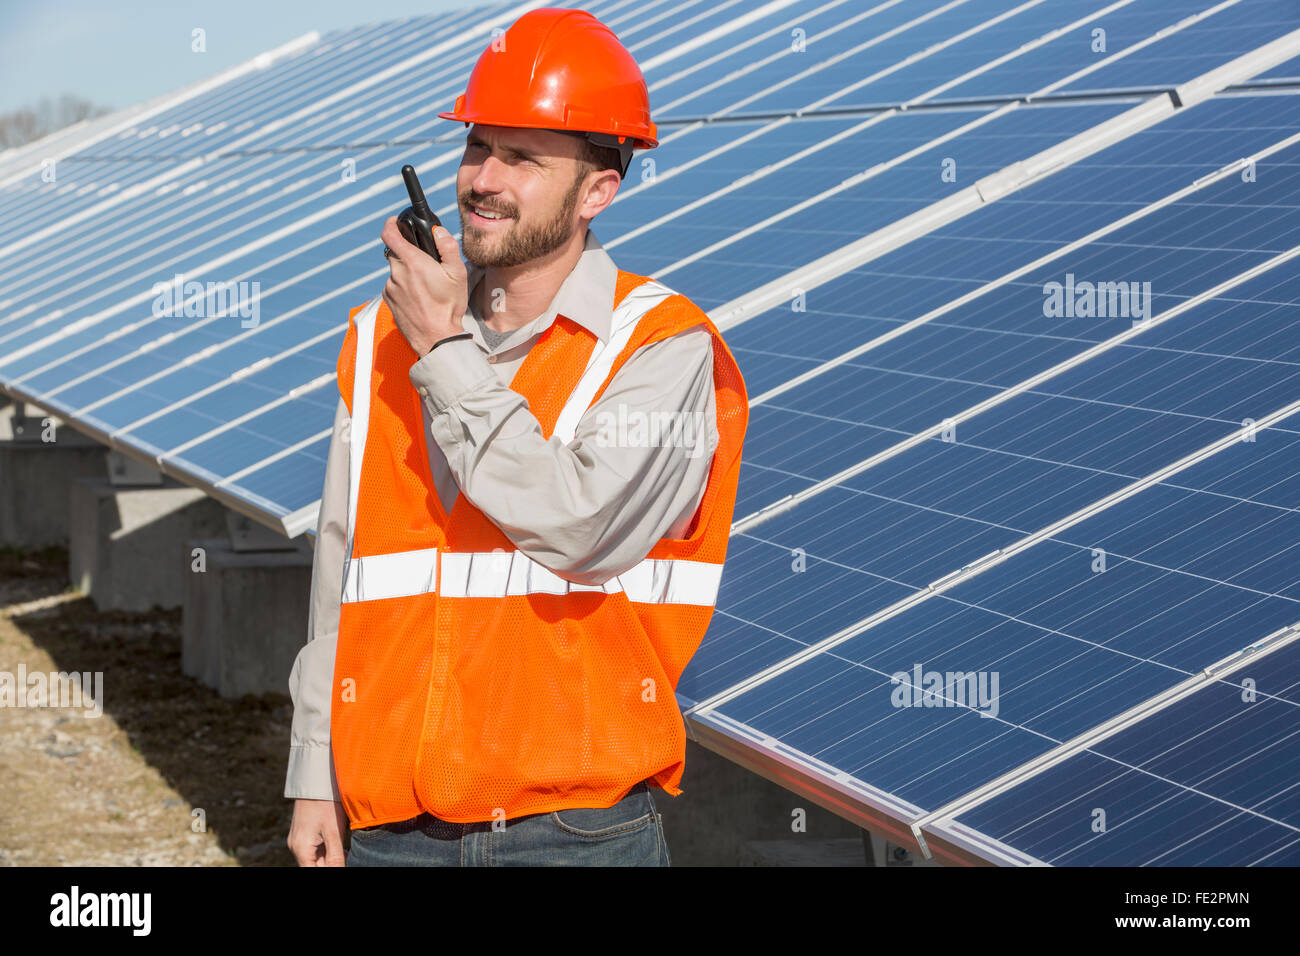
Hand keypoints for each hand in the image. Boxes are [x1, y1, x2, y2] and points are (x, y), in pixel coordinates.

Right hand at [287, 798, 349, 865]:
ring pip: (315, 857)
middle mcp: (295, 845)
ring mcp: (298, 838)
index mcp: (300, 848)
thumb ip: (335, 856)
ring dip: (330, 857)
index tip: (342, 862)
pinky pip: (314, 847)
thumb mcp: (334, 831)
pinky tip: (339, 842)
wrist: (318, 778)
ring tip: (344, 849)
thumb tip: (338, 870)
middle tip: (346, 854)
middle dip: (331, 864)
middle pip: (314, 865)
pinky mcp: (303, 831)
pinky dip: (326, 848)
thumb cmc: (327, 803)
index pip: (312, 871)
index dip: (329, 870)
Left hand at [380, 216, 468, 353]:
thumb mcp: (457, 274)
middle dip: (409, 255)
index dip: (390, 224)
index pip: (389, 234)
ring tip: (425, 288)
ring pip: (396, 272)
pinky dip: (404, 288)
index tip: (394, 222)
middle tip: (426, 266)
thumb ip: (447, 247)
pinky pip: (394, 287)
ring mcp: (390, 288)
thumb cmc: (448, 306)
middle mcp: (397, 273)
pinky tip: (418, 299)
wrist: (436, 337)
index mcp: (412, 262)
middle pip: (396, 254)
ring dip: (407, 273)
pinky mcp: (389, 301)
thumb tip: (438, 231)